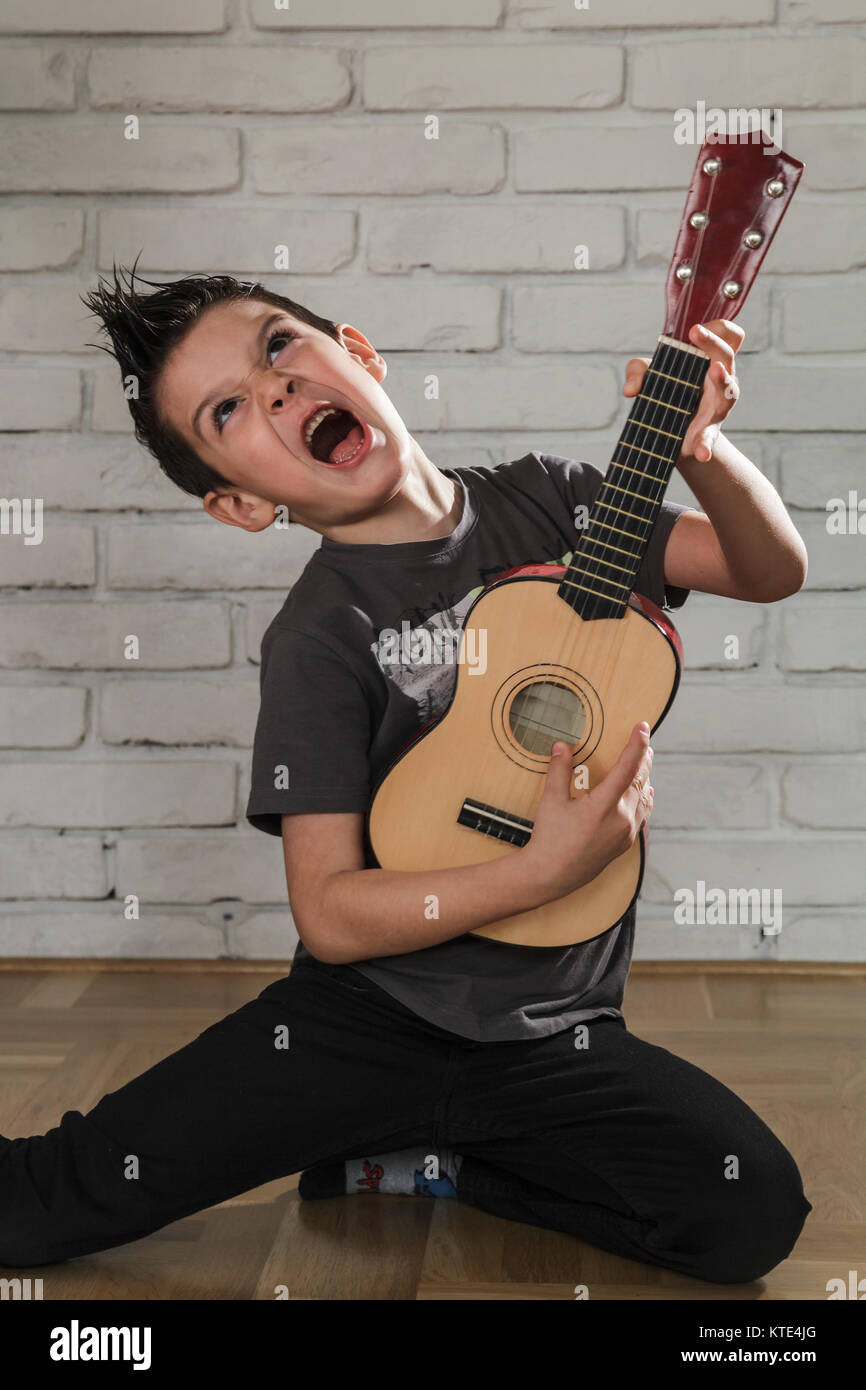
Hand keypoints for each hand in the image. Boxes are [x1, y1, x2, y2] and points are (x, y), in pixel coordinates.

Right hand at [522, 722, 653, 903]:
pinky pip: (642, 815)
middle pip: (640, 780)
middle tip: (645, 741)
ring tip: (643, 764)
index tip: (643, 728)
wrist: (551, 875)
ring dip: (644, 778)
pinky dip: (643, 798)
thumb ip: (559, 770)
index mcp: (604, 806)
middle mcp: (622, 819)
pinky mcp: (625, 844)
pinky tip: (640, 794)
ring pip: (644, 798)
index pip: (628, 768)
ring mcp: (626, 833)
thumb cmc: (550, 839)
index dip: (637, 745)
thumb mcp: (551, 801)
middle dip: (643, 759)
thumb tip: (562, 746)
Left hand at [622, 319, 743, 463]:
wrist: (670, 435)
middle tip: (695, 333)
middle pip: (726, 355)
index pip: (727, 335)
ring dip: (722, 379)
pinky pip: (710, 438)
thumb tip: (630, 389)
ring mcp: (717, 405)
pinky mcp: (707, 432)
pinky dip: (706, 445)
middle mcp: (720, 378)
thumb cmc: (666, 395)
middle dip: (713, 342)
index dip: (717, 328)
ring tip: (714, 371)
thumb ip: (637, 372)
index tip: (695, 328)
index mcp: (709, 359)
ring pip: (728, 390)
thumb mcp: (649, 378)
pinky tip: (702, 453)